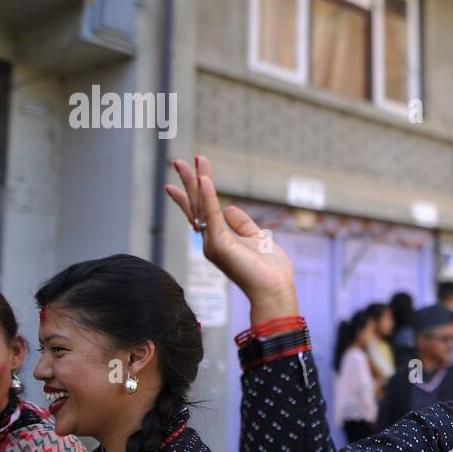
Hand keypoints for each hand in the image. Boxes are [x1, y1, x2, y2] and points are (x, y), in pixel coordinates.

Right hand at [164, 156, 297, 322]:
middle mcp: (210, 241)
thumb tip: (229, 207)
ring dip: (196, 182)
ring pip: (201, 207)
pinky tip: (204, 180)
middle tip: (177, 161)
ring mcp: (212, 244)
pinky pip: (212, 216)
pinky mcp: (219, 246)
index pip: (202, 212)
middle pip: (196, 206)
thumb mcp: (257, 238)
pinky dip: (208, 197)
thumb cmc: (270, 270)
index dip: (192, 193)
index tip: (182, 175)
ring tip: (187, 162)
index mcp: (219, 240)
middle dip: (188, 182)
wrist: (275, 290)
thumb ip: (242, 223)